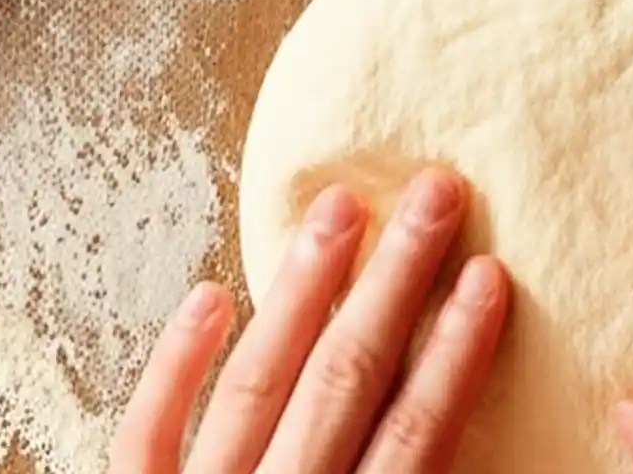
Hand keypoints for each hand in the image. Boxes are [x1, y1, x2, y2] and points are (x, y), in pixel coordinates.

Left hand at [110, 169, 509, 473]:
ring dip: (303, 289)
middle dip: (395, 280)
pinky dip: (176, 363)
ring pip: (257, 383)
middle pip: (345, 380)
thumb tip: (482, 437)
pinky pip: (146, 432)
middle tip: (435, 194)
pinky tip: (208, 293)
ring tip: (339, 206)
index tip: (487, 276)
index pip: (415, 433)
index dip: (455, 352)